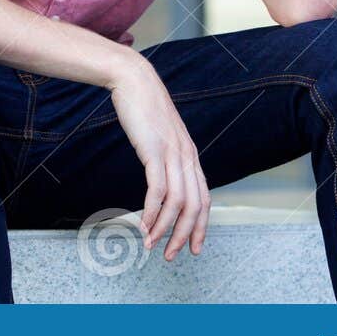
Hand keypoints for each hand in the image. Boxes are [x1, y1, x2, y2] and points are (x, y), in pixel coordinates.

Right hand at [108, 57, 209, 260]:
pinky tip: (143, 224)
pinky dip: (152, 212)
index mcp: (190, 155)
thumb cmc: (143, 106)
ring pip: (178, 203)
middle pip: (195, 206)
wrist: (133, 79)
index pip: (203, 198)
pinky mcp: (154, 151)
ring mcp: (172, 153)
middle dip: (184, 235)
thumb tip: (161, 174)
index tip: (192, 247)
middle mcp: (186, 157)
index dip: (200, 227)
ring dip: (165, 228)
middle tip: (172, 255)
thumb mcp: (159, 135)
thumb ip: (165, 154)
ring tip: (152, 245)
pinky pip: (158, 190)